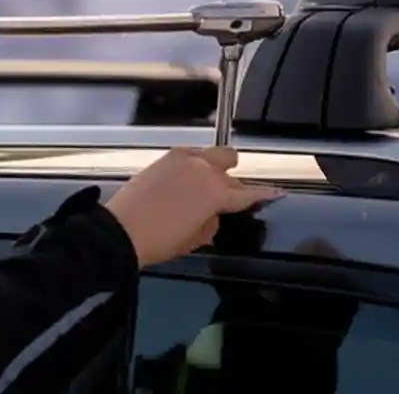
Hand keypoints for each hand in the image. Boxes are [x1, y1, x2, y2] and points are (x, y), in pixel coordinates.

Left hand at [104, 146, 281, 266]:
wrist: (119, 231)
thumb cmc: (160, 241)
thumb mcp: (195, 239)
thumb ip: (212, 221)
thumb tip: (212, 213)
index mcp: (216, 192)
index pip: (248, 193)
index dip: (265, 194)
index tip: (279, 192)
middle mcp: (205, 169)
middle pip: (232, 170)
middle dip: (233, 184)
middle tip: (223, 200)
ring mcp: (185, 158)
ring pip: (214, 155)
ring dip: (216, 168)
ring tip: (202, 187)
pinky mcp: (167, 157)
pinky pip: (192, 156)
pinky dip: (195, 166)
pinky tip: (184, 182)